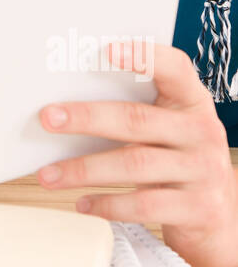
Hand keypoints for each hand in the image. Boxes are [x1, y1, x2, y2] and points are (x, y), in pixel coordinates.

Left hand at [36, 40, 237, 266]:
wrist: (218, 216)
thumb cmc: (177, 162)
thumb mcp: (168, 131)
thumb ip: (137, 115)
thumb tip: (65, 110)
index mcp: (193, 102)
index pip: (175, 69)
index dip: (144, 56)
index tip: (107, 49)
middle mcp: (203, 132)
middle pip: (137, 119)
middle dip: (86, 118)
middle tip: (48, 118)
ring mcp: (203, 171)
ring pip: (133, 164)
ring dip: (83, 170)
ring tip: (48, 175)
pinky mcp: (198, 208)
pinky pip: (143, 205)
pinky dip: (106, 204)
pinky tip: (82, 204)